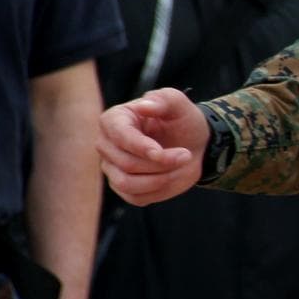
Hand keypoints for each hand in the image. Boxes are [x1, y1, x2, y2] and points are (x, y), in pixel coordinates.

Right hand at [97, 88, 209, 206]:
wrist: (192, 144)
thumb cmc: (181, 120)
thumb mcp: (179, 104)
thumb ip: (163, 100)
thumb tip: (143, 105)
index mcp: (114, 119)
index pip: (120, 136)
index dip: (141, 147)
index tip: (161, 152)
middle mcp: (106, 144)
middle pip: (126, 163)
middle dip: (160, 163)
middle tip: (185, 155)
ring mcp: (112, 167)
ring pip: (127, 183)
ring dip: (159, 178)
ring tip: (179, 165)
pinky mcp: (123, 187)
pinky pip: (135, 197)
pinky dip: (158, 189)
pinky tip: (171, 176)